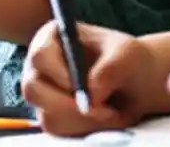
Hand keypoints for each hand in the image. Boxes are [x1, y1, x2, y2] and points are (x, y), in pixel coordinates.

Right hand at [22, 23, 162, 134]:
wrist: (136, 82)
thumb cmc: (128, 59)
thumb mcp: (127, 55)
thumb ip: (110, 69)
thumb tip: (92, 95)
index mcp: (52, 39)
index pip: (40, 56)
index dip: (58, 74)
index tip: (81, 88)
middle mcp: (40, 67)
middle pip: (33, 90)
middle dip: (66, 105)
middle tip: (98, 110)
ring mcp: (43, 94)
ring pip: (47, 115)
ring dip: (82, 120)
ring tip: (111, 112)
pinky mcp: (52, 116)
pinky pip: (58, 130)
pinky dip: (83, 129)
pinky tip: (104, 118)